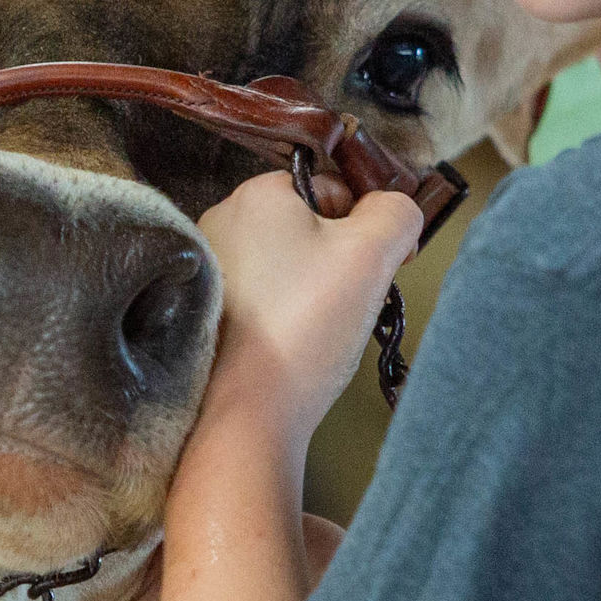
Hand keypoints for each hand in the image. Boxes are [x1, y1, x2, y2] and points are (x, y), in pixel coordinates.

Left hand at [193, 171, 424, 459]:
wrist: (250, 410)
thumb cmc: (306, 324)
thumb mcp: (372, 254)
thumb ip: (396, 214)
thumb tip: (395, 211)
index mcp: (256, 194)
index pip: (330, 189)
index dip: (361, 226)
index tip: (372, 267)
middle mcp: (220, 221)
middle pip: (306, 229)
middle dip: (336, 262)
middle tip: (345, 303)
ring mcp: (208, 268)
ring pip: (285, 267)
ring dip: (312, 291)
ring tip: (317, 330)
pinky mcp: (205, 310)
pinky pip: (261, 299)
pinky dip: (282, 316)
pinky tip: (291, 345)